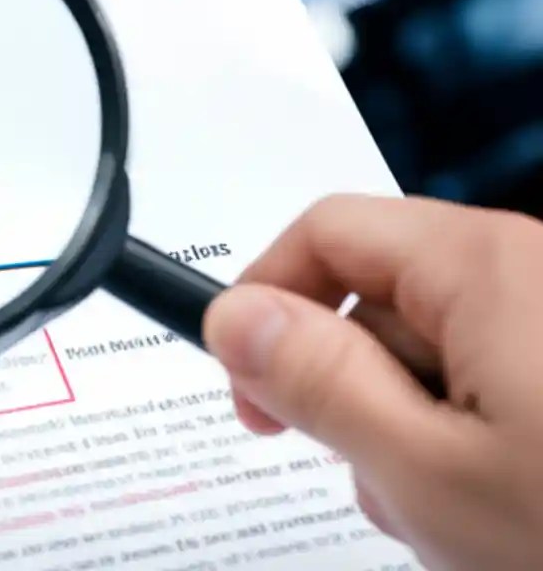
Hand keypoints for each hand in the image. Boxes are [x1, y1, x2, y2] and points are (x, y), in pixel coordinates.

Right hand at [203, 194, 542, 570]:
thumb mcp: (425, 471)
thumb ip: (314, 383)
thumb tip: (234, 319)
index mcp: (485, 269)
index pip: (326, 232)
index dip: (264, 300)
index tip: (245, 381)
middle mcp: (531, 276)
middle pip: (379, 298)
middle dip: (347, 387)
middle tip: (358, 471)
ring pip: (434, 355)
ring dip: (409, 431)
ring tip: (446, 515)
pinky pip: (492, 384)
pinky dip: (468, 443)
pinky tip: (493, 512)